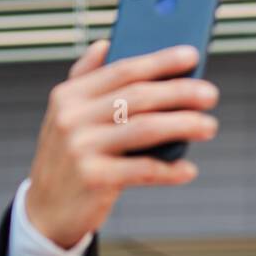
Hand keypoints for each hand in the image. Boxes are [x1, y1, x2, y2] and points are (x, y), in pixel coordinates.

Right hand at [25, 39, 218, 247]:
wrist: (45, 211)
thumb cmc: (67, 161)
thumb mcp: (66, 116)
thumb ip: (85, 79)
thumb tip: (106, 44)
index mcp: (69, 95)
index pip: (122, 70)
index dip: (160, 61)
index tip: (192, 56)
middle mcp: (72, 118)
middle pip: (138, 97)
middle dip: (180, 92)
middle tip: (210, 94)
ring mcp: (82, 148)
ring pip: (145, 129)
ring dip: (183, 125)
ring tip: (209, 126)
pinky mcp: (94, 178)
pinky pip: (143, 170)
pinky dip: (169, 170)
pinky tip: (188, 169)